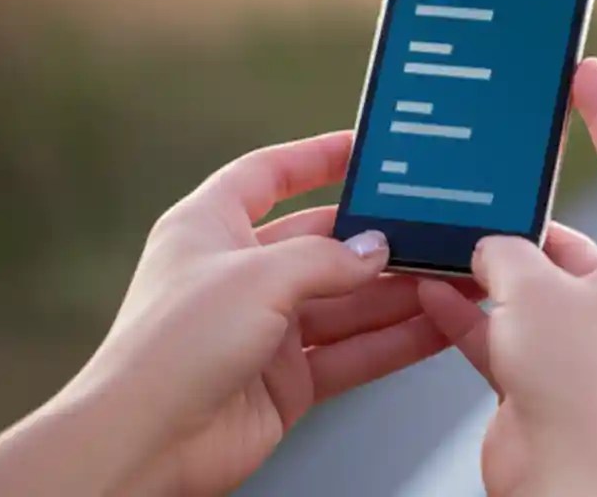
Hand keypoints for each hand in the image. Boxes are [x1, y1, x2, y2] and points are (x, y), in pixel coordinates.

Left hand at [65, 132, 459, 494]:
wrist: (146, 445)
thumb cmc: (168, 351)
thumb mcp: (255, 278)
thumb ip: (325, 259)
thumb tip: (374, 251)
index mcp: (210, 228)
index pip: (268, 175)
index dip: (315, 158)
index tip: (364, 150)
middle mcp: (238, 276)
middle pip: (321, 243)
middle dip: (376, 240)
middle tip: (430, 228)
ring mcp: (264, 330)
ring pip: (346, 302)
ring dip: (397, 294)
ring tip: (450, 279)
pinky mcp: (286, 380)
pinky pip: (351, 352)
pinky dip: (393, 342)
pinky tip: (432, 329)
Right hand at [419, 59, 596, 496]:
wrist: (576, 488)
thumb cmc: (587, 390)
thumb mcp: (537, 292)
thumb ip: (507, 254)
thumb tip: (490, 249)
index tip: (587, 76)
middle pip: (573, 234)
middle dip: (520, 217)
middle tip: (483, 184)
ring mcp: (591, 341)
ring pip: (534, 285)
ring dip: (486, 269)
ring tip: (440, 242)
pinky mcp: (554, 377)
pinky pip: (508, 329)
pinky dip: (471, 313)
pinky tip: (430, 292)